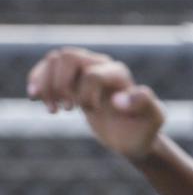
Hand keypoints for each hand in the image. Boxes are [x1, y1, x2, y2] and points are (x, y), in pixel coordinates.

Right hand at [27, 47, 164, 159]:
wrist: (133, 138)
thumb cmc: (144, 129)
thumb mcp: (153, 120)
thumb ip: (144, 104)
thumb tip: (118, 100)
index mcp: (119, 73)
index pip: (92, 74)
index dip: (86, 95)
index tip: (94, 112)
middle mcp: (101, 65)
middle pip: (68, 56)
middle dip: (61, 84)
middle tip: (69, 110)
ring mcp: (84, 70)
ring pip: (54, 59)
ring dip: (46, 84)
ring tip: (54, 110)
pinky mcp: (72, 80)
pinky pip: (46, 68)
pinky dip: (37, 81)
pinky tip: (36, 99)